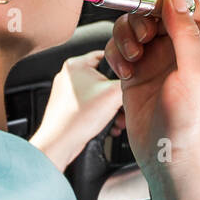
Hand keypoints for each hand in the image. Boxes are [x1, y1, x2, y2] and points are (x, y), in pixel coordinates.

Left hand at [29, 51, 125, 171]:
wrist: (60, 143)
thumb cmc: (78, 118)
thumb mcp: (113, 95)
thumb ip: (129, 83)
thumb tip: (138, 81)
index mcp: (76, 64)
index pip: (108, 56)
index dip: (123, 68)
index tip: (129, 80)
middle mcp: (69, 75)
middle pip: (105, 79)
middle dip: (118, 97)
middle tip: (123, 107)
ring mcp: (67, 92)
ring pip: (99, 95)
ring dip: (112, 109)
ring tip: (117, 120)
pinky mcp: (68, 106)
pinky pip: (91, 105)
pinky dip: (102, 115)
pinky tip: (108, 126)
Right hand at [102, 0, 199, 181]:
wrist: (169, 154)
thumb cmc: (191, 120)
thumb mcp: (196, 70)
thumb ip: (186, 31)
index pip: (185, 1)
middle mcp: (178, 47)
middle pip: (152, 9)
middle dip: (140, 17)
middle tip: (142, 37)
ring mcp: (155, 59)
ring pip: (132, 27)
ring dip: (125, 36)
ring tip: (132, 58)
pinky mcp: (135, 72)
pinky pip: (119, 47)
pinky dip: (116, 54)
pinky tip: (123, 72)